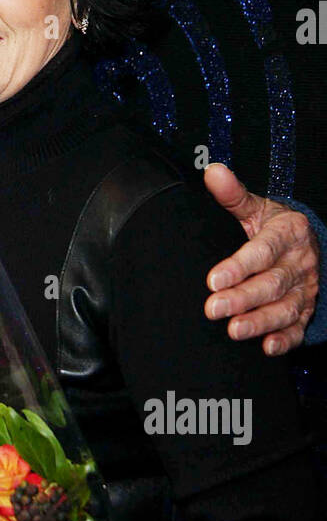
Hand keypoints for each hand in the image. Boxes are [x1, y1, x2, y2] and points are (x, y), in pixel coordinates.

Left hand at [203, 163, 319, 355]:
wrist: (307, 245)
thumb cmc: (273, 227)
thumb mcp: (257, 208)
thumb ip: (234, 195)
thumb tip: (213, 172)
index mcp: (289, 233)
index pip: (262, 251)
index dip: (239, 266)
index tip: (213, 279)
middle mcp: (300, 263)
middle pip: (271, 283)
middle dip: (242, 298)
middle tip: (213, 309)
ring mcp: (305, 289)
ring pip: (285, 308)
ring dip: (261, 322)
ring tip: (235, 331)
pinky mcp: (305, 311)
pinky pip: (298, 328)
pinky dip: (285, 340)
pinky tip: (268, 348)